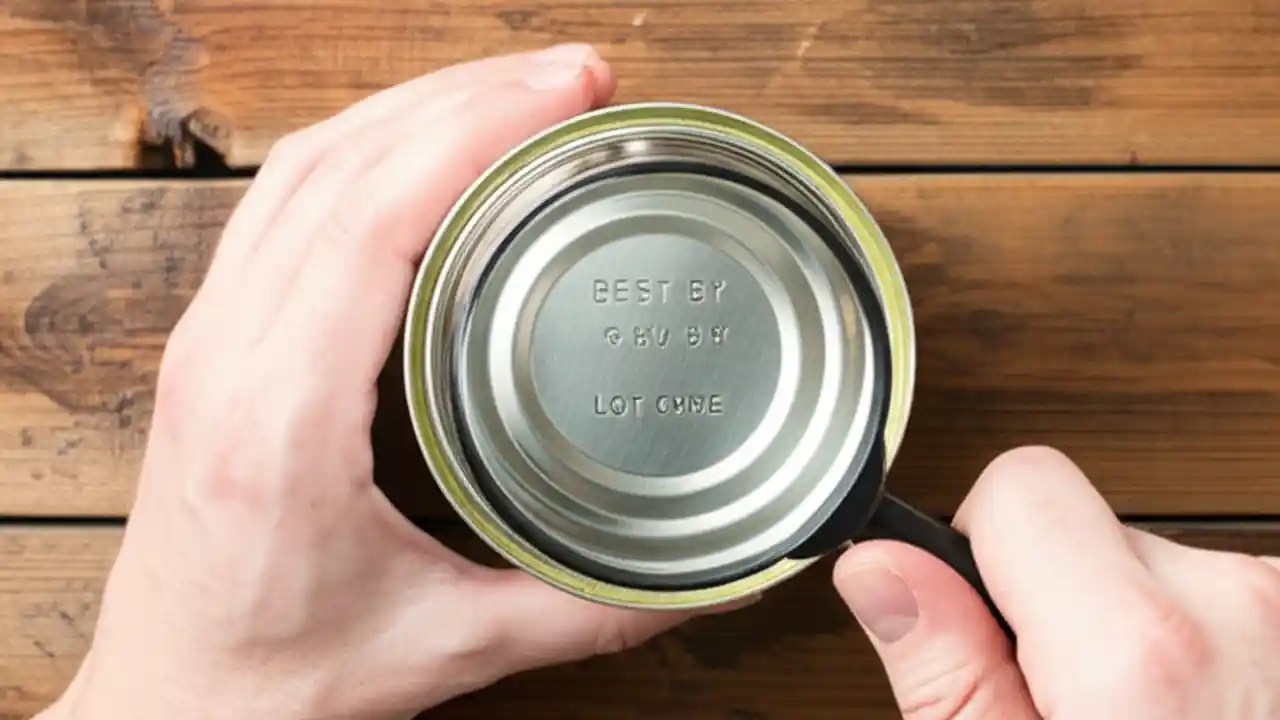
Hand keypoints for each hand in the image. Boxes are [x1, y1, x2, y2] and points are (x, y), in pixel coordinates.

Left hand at [42, 45, 704, 719]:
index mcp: (279, 418)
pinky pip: (280, 201)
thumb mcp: (452, 646)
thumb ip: (589, 609)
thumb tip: (707, 578)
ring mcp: (207, 337)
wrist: (172, 706)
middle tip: (576, 78)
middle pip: (337, 162)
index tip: (568, 94)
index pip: (372, 218)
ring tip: (517, 90)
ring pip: (300, 165)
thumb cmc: (278, 680)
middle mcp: (226, 354)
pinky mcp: (213, 340)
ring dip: (411, 104)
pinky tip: (426, 142)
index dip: (474, 129)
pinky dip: (362, 146)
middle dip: (464, 93)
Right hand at [835, 446, 1279, 718]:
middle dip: (1066, 605)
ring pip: (1165, 574)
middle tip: (1072, 708)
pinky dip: (1203, 657)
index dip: (982, 547)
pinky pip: (1227, 611)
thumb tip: (882, 571)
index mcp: (1138, 649)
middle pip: (1096, 531)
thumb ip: (944, 670)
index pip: (1024, 484)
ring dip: (1141, 636)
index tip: (992, 623)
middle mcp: (1240, 612)